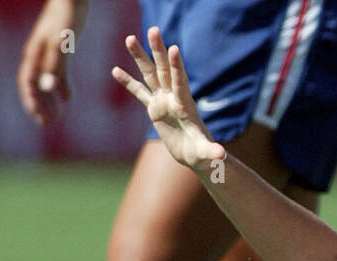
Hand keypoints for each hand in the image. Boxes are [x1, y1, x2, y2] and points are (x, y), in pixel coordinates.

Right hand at [17, 0, 88, 124]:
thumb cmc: (65, 18)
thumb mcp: (61, 43)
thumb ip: (54, 66)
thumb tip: (46, 88)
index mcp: (34, 54)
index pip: (28, 83)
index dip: (32, 101)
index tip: (39, 119)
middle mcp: (37, 55)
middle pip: (34, 86)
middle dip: (38, 105)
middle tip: (47, 123)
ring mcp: (47, 52)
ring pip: (44, 81)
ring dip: (48, 99)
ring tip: (56, 116)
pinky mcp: (59, 50)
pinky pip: (57, 73)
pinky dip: (61, 86)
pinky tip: (68, 98)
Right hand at [111, 28, 225, 173]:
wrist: (194, 154)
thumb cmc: (202, 153)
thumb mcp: (206, 153)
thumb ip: (212, 152)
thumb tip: (221, 155)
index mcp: (185, 105)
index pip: (180, 82)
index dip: (177, 66)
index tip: (174, 48)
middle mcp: (173, 97)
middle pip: (165, 69)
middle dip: (158, 50)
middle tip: (153, 30)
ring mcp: (163, 100)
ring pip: (150, 74)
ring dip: (140, 57)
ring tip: (129, 38)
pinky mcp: (154, 108)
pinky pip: (139, 92)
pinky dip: (128, 82)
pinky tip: (115, 70)